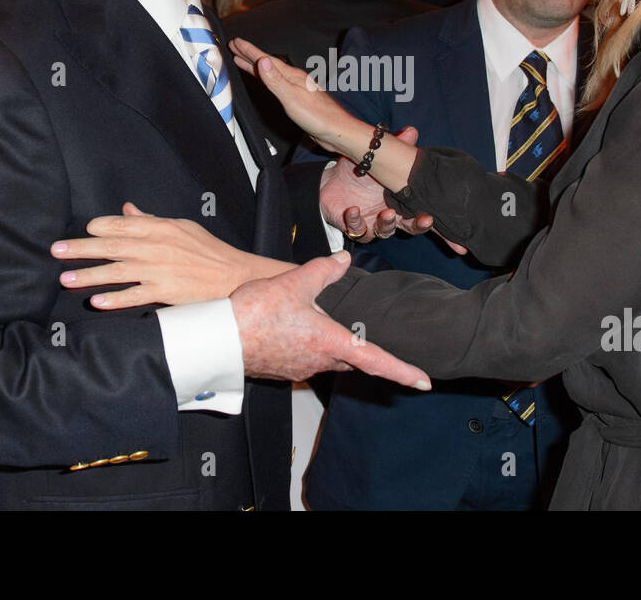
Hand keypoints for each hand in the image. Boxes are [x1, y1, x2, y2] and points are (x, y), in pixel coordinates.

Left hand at [52, 202, 288, 308]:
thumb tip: (126, 210)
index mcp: (161, 228)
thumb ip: (152, 221)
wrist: (235, 276)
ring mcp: (161, 270)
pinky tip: (97, 302)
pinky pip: (136, 295)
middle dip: (82, 249)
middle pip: (113, 246)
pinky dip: (116, 299)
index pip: (124, 225)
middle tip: (57, 250)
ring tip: (66, 279)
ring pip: (118, 271)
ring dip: (90, 275)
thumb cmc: (209, 251)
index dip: (101, 227)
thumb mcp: (182, 227)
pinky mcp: (167, 292)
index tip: (83, 230)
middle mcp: (157, 247)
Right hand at [229, 38, 360, 156]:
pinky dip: (265, 79)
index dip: (249, 51)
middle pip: (267, 64)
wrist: (337, 131)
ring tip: (242, 61)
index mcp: (291, 76)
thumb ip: (276, 81)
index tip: (236, 42)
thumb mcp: (292, 98)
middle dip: (250, 55)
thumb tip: (262, 62)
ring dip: (256, 67)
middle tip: (234, 46)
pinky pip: (276, 84)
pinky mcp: (297, 99)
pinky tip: (265, 81)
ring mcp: (296, 88)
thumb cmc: (318, 117)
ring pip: (271, 73)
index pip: (266, 60)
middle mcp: (293, 79)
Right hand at [231, 251, 430, 388]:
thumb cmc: (254, 315)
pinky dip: (307, 344)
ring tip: (316, 318)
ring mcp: (300, 368)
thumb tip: (344, 259)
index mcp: (329, 342)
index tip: (423, 382)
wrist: (217, 339)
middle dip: (360, 348)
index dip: (403, 371)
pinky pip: (305, 357)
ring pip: (327, 356)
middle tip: (363, 333)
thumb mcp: (295, 282)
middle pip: (351, 358)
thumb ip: (323, 270)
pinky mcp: (283, 368)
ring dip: (329, 342)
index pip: (376, 361)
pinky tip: (292, 327)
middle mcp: (318, 361)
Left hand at [319, 127, 467, 253]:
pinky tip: (353, 210)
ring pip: (386, 231)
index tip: (460, 243)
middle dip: (420, 225)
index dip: (444, 231)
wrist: (330, 180)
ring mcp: (374, 223)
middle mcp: (393, 215)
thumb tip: (411, 131)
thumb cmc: (360, 169)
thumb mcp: (378, 155)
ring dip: (388, 223)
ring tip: (387, 213)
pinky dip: (356, 220)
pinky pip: (358, 229)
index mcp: (404, 200)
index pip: (427, 215)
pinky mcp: (355, 227)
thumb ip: (397, 146)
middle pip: (412, 227)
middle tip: (426, 219)